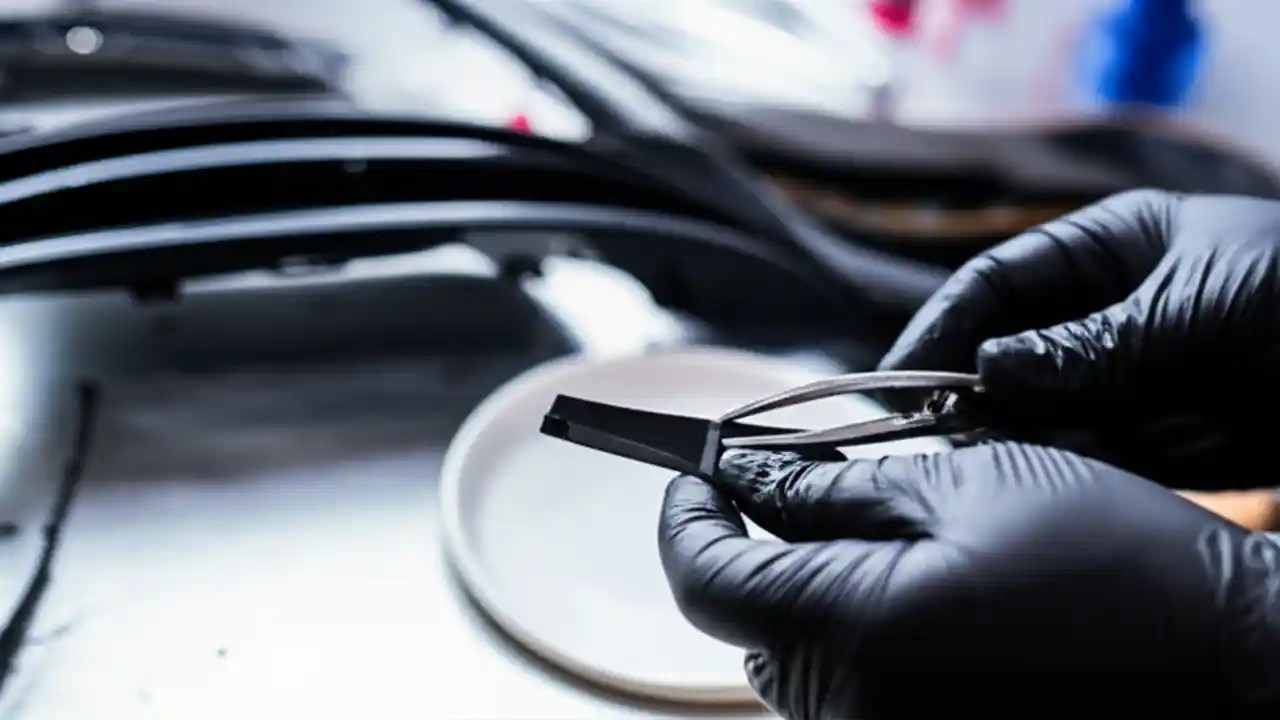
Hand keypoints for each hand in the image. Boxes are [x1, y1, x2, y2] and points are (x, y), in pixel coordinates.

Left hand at [658, 445, 1279, 717]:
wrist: (1234, 666)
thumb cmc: (1113, 565)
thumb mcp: (963, 486)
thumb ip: (830, 489)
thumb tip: (743, 476)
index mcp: (850, 637)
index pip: (703, 577)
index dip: (686, 514)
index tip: (697, 468)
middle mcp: (852, 717)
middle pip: (745, 623)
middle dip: (757, 545)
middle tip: (808, 483)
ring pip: (796, 662)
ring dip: (811, 593)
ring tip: (890, 536)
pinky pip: (851, 697)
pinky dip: (856, 639)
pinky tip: (921, 598)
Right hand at [878, 189, 1279, 490]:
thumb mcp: (1197, 308)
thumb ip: (1091, 346)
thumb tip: (988, 372)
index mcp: (1119, 248)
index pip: (1002, 284)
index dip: (941, 327)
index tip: (894, 378)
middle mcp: (1120, 313)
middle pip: (1019, 357)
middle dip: (979, 398)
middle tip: (931, 443)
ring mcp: (1148, 377)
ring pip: (1054, 415)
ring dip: (1026, 444)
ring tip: (983, 473)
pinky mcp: (1179, 439)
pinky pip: (1105, 457)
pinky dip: (1078, 473)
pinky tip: (1050, 488)